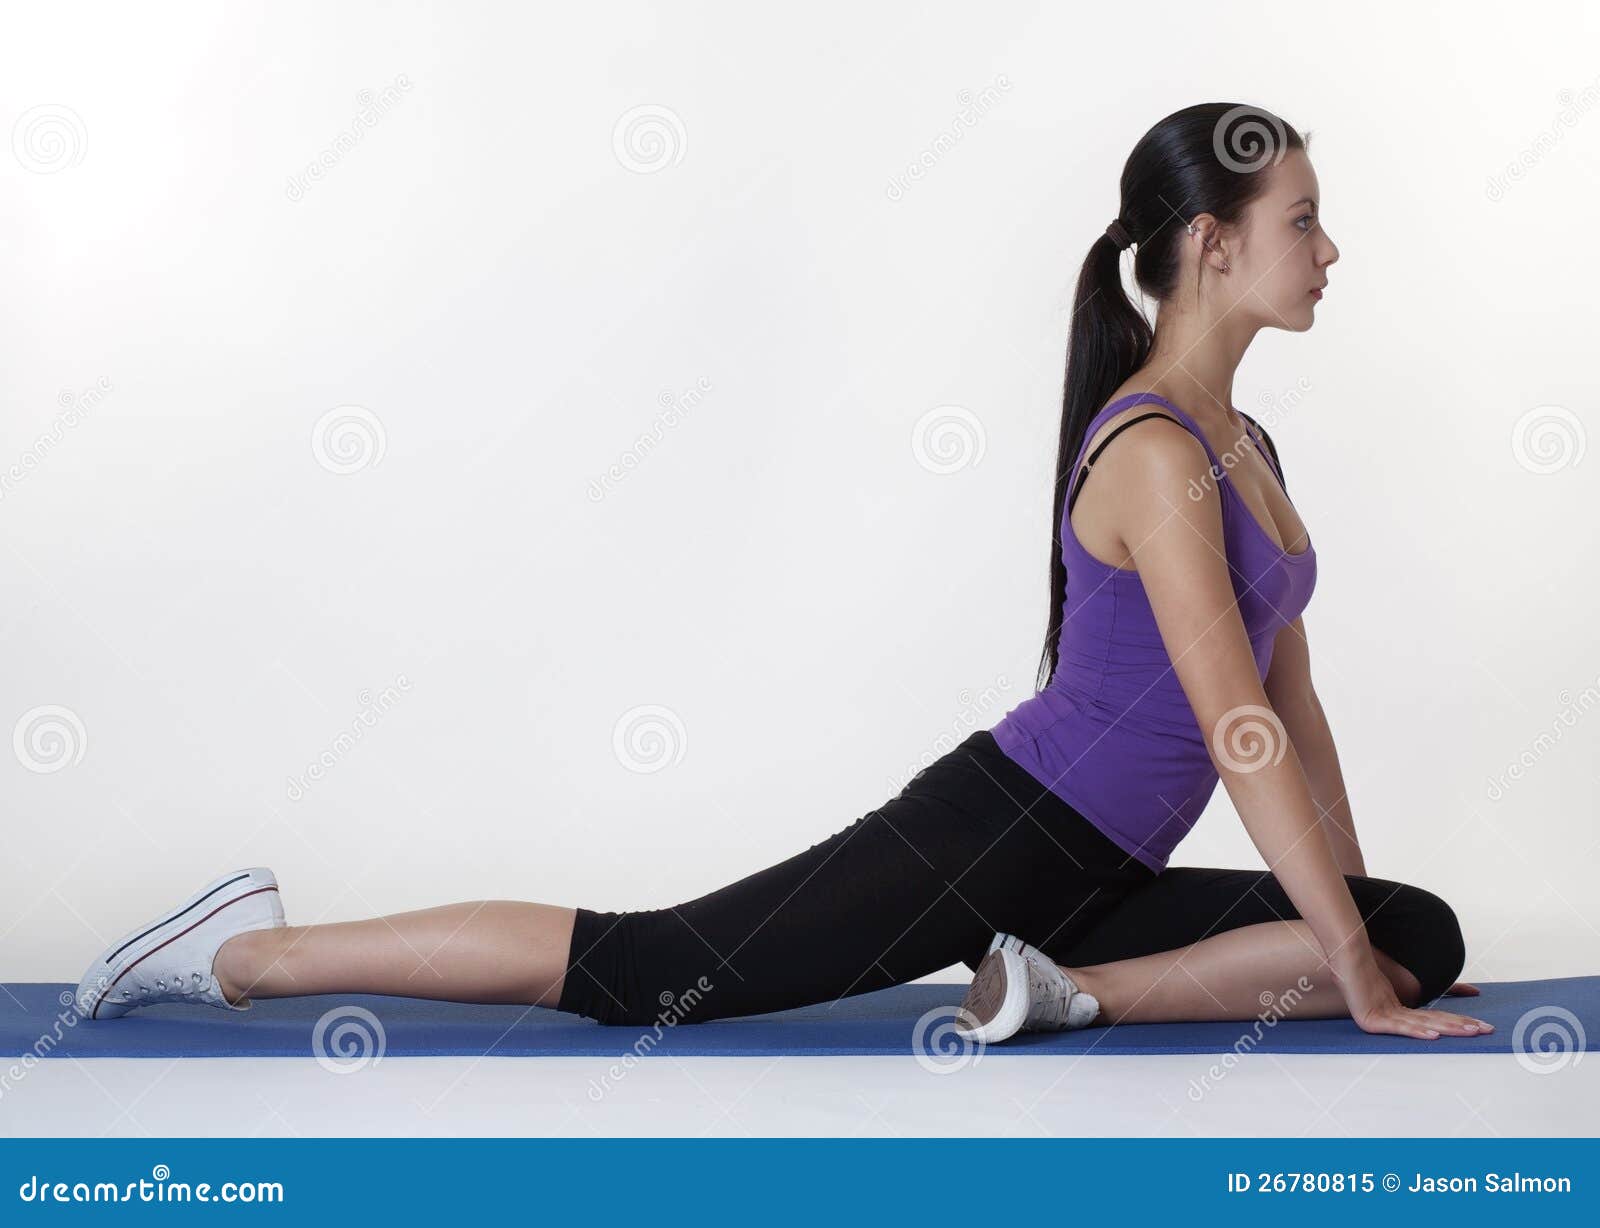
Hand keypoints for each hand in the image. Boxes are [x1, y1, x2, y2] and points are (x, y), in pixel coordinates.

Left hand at [1336, 957, 1492, 1039]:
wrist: (1344, 956)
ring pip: (1421, 1025)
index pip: (1435, 1018)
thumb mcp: (1397, 972)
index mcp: (1399, 1010)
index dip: (1458, 1021)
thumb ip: (1416, 976)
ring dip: (1447, 1029)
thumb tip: (1436, 972)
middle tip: (1487, 1031)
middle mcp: (1393, 1017)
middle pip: (1434, 1023)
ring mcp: (1382, 1019)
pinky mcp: (1370, 1020)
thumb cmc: (1364, 964)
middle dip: (1462, 1027)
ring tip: (1469, 1032)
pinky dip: (1417, 1031)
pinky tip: (1432, 1035)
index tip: (1482, 1026)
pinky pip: (1398, 1026)